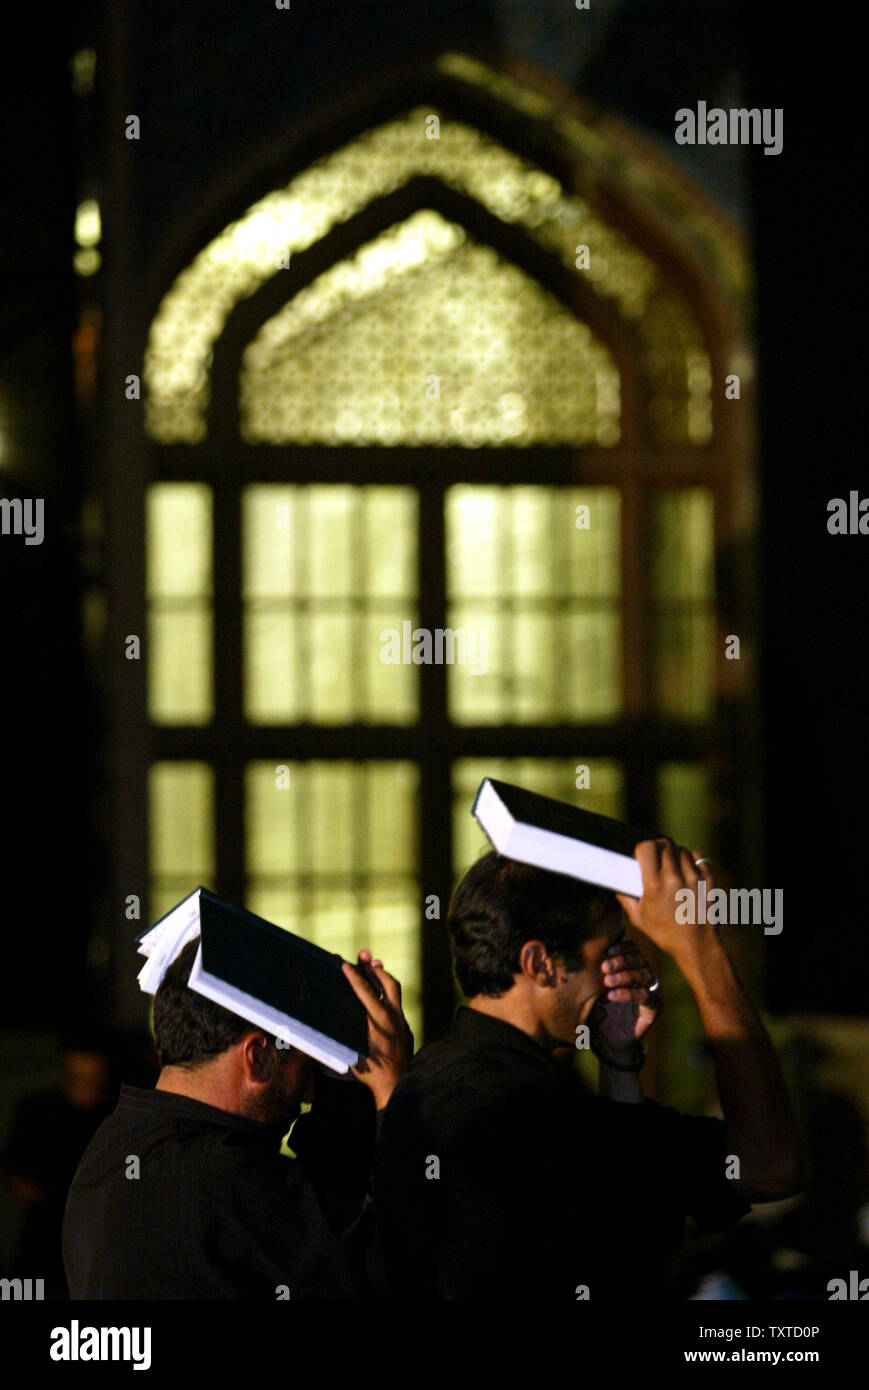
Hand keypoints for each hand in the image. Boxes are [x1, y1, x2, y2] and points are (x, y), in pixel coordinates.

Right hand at [341, 949, 412, 1109]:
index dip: (354, 976)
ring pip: (395, 991)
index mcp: (378, 1021)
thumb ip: (342, 1038)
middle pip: (387, 983)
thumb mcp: (352, 1054)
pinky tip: (379, 992)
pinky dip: (387, 993)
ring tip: (373, 965)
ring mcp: (401, 1021)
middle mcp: (393, 1017)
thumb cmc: (370, 1072)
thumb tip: (321, 1031)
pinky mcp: (405, 1027)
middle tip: (363, 955)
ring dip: (383, 977)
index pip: (365, 992)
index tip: (345, 963)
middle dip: (373, 967)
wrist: (398, 1085)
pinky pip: (396, 1003)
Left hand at [588, 940, 661, 1058]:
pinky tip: (612, 996)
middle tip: (604, 967)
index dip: (622, 947)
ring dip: (625, 975)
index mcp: (633, 967)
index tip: (606, 951)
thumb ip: (592, 973)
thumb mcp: (593, 988)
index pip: (634, 949)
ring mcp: (652, 992)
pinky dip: (629, 994)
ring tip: (607, 982)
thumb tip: (581, 955)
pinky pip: (646, 996)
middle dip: (621, 960)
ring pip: (645, 975)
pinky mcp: (654, 1008)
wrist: (609, 1041)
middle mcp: (645, 977)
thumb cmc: (598, 1009)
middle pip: (640, 959)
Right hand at [616, 839, 718, 964]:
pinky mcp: (709, 880)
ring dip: (676, 854)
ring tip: (673, 867)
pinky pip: (699, 858)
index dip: (643, 847)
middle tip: (658, 857)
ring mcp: (694, 878)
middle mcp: (674, 878)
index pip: (647, 848)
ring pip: (682, 850)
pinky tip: (688, 871)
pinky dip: (693, 861)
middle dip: (659, 847)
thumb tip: (617, 885)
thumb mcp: (638, 919)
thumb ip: (625, 899)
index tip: (643, 854)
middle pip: (665, 844)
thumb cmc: (665, 934)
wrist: (697, 945)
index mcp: (654, 886)